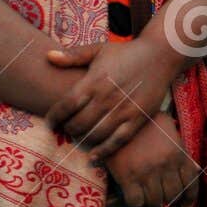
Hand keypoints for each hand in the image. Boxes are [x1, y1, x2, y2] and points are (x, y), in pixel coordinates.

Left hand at [46, 38, 173, 159]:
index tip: (50, 123)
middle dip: (67, 130)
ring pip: (95, 134)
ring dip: (82, 140)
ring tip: (78, 138)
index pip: (67, 104)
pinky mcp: (137, 119)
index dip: (54, 117)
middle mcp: (106, 97)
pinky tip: (94, 157)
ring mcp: (123, 110)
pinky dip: (104, 152)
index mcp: (94, 80)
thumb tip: (48, 57)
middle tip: (65, 130)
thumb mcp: (98, 49)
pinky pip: (117, 141)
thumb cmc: (125, 53)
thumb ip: (73, 56)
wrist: (159, 55)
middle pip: (79, 123)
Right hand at [106, 113, 199, 206]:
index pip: (190, 183)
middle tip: (159, 192)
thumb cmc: (144, 120)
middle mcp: (165, 164)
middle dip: (167, 196)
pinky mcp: (127, 177)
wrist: (117, 112)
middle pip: (172, 195)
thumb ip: (179, 148)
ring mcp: (146, 172)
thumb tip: (190, 167)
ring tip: (145, 191)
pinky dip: (135, 200)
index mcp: (178, 152)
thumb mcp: (167, 128)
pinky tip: (132, 192)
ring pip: (155, 201)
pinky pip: (136, 201)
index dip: (188, 197)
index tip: (185, 204)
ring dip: (150, 199)